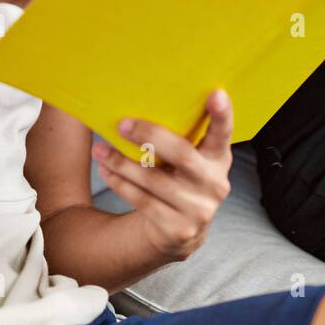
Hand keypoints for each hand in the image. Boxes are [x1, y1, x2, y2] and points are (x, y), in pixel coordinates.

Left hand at [92, 90, 233, 262]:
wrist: (179, 231)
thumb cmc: (178, 180)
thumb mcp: (189, 161)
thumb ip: (180, 138)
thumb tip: (139, 107)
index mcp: (219, 159)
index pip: (223, 133)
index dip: (222, 114)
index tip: (216, 93)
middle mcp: (215, 184)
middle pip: (181, 153)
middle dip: (149, 135)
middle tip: (122, 124)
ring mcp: (199, 209)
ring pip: (153, 179)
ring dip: (121, 162)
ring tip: (100, 149)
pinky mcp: (178, 229)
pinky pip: (142, 200)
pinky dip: (120, 184)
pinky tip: (106, 171)